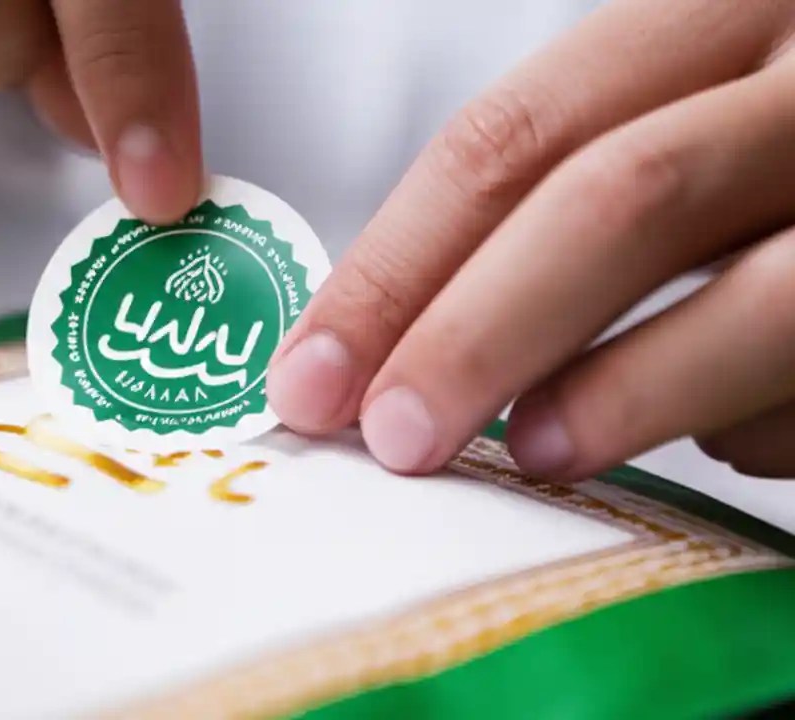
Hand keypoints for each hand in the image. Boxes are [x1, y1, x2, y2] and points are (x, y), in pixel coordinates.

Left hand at [268, 0, 794, 479]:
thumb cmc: (784, 147)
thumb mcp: (681, 116)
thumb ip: (569, 193)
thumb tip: (409, 334)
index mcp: (723, 9)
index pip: (514, 133)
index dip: (396, 266)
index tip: (314, 373)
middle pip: (618, 199)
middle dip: (480, 333)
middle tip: (394, 434)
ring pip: (760, 298)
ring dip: (624, 394)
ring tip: (534, 452)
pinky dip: (761, 426)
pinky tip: (723, 431)